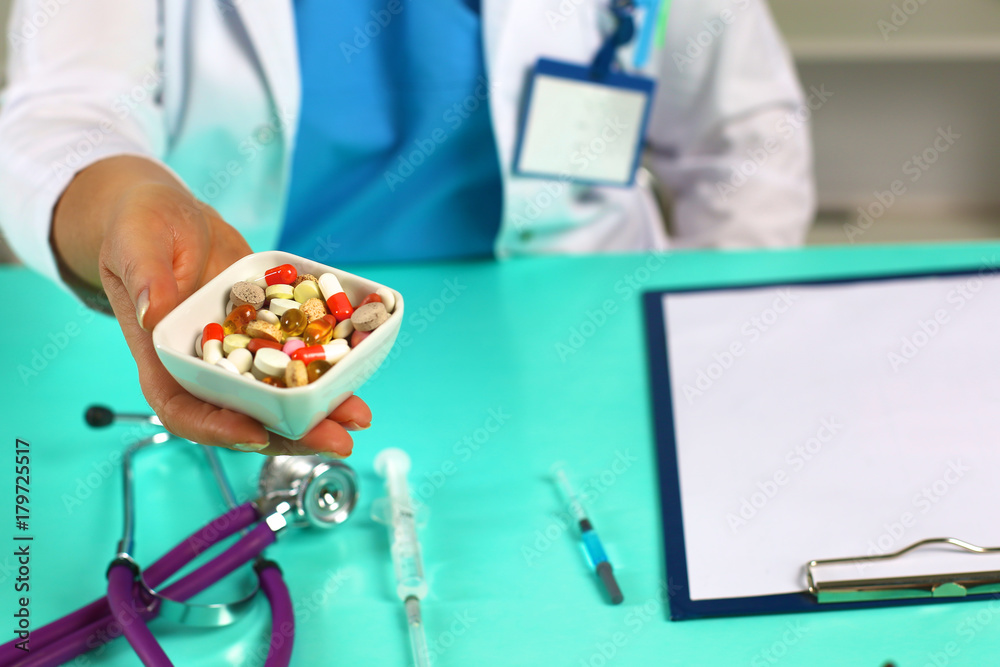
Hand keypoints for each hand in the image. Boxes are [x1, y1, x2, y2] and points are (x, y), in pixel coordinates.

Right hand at [54, 157, 370, 454]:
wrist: (173, 213)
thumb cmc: (140, 226)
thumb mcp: (137, 242)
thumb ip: (145, 276)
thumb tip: (152, 313)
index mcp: (163, 358)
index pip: (184, 410)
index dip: (219, 428)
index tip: (257, 433)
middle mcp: (204, 366)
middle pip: (244, 415)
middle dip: (290, 433)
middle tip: (337, 441)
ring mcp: (239, 354)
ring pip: (277, 396)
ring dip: (318, 413)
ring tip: (357, 417)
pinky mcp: (267, 334)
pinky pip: (297, 358)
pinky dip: (326, 371)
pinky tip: (357, 375)